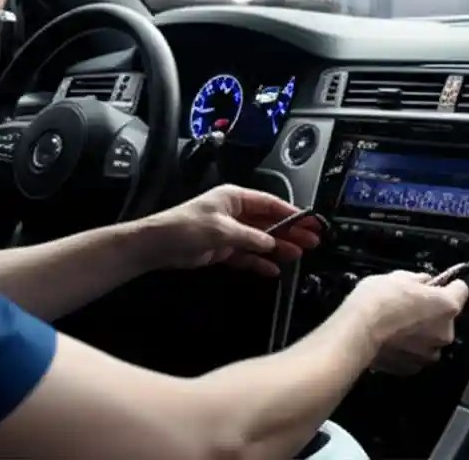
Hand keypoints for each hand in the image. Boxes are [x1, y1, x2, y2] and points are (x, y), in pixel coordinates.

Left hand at [134, 184, 322, 276]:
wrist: (157, 245)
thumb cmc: (187, 227)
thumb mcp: (222, 230)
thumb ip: (251, 237)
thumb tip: (272, 242)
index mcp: (235, 198)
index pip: (270, 204)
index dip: (292, 214)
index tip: (310, 222)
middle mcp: (235, 213)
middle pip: (268, 222)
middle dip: (290, 231)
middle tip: (311, 241)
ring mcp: (229, 232)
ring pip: (260, 239)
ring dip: (278, 247)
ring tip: (298, 255)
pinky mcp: (222, 249)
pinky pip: (247, 255)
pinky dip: (259, 262)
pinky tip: (273, 269)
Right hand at [340, 270, 468, 375]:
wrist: (356, 333)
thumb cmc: (378, 300)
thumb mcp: (399, 277)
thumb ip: (419, 280)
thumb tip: (426, 283)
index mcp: (447, 306)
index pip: (461, 290)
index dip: (448, 285)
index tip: (435, 285)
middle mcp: (445, 333)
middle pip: (445, 317)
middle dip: (431, 312)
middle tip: (408, 305)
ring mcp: (429, 354)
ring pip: (431, 338)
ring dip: (420, 333)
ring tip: (396, 325)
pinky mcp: (412, 369)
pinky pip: (415, 354)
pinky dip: (407, 348)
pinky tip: (390, 340)